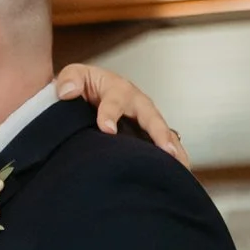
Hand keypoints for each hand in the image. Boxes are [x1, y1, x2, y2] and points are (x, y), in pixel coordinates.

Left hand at [54, 62, 186, 165]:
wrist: (90, 92)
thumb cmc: (84, 85)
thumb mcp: (74, 75)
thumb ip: (69, 80)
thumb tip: (67, 93)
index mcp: (117, 88)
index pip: (115, 101)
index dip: (110, 114)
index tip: (106, 129)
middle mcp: (137, 102)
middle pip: (151, 117)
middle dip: (160, 134)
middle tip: (166, 151)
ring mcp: (146, 118)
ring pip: (164, 132)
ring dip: (173, 148)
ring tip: (182, 166)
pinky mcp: (149, 133)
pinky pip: (164, 143)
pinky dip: (173, 157)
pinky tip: (180, 174)